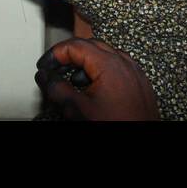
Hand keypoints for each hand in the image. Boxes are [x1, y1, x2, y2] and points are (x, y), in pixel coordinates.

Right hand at [35, 39, 158, 120]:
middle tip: (54, 70)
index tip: (44, 66)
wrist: (142, 141)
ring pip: (104, 55)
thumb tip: (45, 77)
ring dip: (84, 64)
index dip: (55, 54)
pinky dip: (100, 70)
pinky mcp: (138, 81)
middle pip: (89, 46)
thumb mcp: (80, 110)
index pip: (75, 46)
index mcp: (109, 64)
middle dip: (69, 56)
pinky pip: (116, 66)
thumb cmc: (117, 125)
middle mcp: (124, 62)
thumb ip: (58, 90)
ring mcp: (133, 70)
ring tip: (72, 82)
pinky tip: (93, 89)